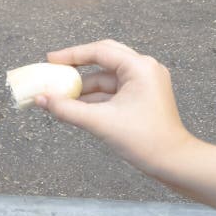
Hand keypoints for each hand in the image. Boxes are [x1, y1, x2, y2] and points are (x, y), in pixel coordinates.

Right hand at [36, 39, 193, 173]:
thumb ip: (67, 109)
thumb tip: (41, 99)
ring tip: (60, 95)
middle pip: (103, 57)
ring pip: (105, 76)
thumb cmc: (146, 141)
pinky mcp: (141, 96)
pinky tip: (75, 105)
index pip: (99, 51)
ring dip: (83, 86)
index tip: (50, 60)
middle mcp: (144, 69)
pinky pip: (111, 90)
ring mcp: (144, 82)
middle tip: (55, 68)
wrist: (174, 163)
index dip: (71, 54)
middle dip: (77, 65)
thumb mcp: (100, 122)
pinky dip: (93, 96)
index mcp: (140, 68)